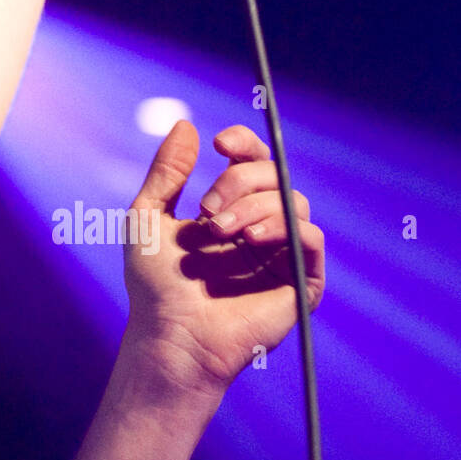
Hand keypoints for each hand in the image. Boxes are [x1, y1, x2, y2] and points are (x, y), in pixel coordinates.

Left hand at [121, 121, 325, 395]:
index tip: (219, 144)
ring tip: (222, 231)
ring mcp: (282, 253)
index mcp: (229, 208)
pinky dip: (286, 228)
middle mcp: (260, 226)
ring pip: (292, 202)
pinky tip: (252, 240)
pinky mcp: (301, 283)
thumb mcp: (149, 216)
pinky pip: (312, 239)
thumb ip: (168, 171)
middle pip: (273, 175)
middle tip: (208, 211)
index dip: (243, 144)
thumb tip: (185, 124)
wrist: (170, 335)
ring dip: (256, 206)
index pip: (251, 161)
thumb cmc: (155, 284)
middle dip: (240, 182)